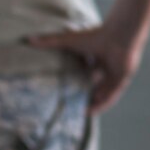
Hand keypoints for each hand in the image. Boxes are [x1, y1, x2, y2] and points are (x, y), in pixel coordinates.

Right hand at [26, 24, 144, 115]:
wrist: (118, 38)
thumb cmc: (94, 36)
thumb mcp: (68, 41)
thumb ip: (49, 41)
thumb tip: (28, 39)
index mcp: (95, 58)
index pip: (84, 73)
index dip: (75, 82)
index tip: (64, 91)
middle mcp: (104, 67)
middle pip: (94, 85)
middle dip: (84, 94)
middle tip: (71, 105)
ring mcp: (113, 75)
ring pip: (102, 93)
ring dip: (92, 102)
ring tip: (78, 113)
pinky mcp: (121, 82)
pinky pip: (111, 97)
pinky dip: (102, 105)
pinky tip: (90, 112)